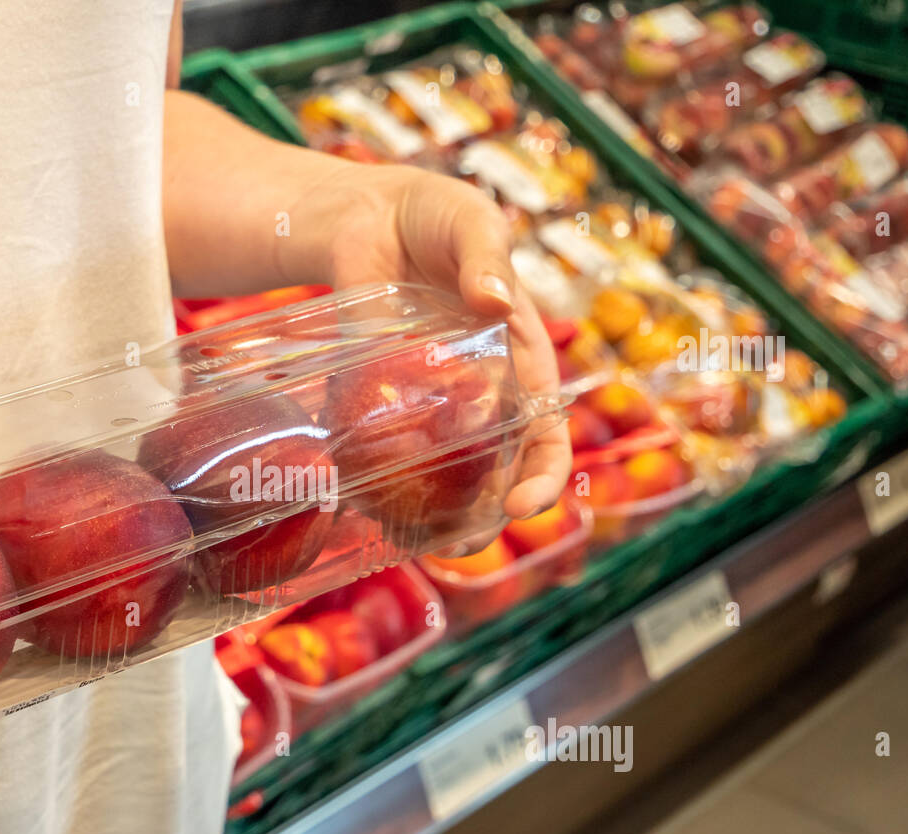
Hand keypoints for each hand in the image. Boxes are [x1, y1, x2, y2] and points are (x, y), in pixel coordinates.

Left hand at [282, 163, 571, 526]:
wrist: (368, 216)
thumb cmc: (436, 216)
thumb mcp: (469, 221)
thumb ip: (484, 256)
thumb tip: (494, 303)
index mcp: (520, 359)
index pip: (546, 430)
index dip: (543, 472)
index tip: (521, 503)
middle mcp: (481, 394)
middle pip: (496, 471)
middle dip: (485, 517)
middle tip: (460, 543)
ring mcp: (430, 404)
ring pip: (441, 475)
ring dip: (433, 515)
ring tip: (415, 543)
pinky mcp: (381, 400)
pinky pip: (384, 449)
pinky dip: (377, 480)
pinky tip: (361, 503)